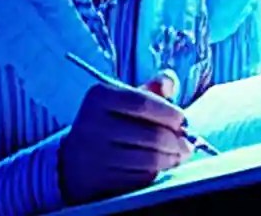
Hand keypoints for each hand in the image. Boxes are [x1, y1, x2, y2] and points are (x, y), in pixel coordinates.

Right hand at [59, 72, 191, 204]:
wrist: (73, 159)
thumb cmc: (108, 124)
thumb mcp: (123, 101)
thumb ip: (150, 89)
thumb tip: (170, 81)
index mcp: (99, 97)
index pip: (142, 102)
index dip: (169, 113)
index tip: (183, 120)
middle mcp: (91, 124)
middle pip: (150, 135)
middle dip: (176, 141)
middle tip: (188, 144)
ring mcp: (93, 155)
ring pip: (148, 160)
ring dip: (171, 159)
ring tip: (178, 155)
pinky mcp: (99, 180)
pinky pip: (139, 178)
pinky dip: (154, 173)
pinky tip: (159, 167)